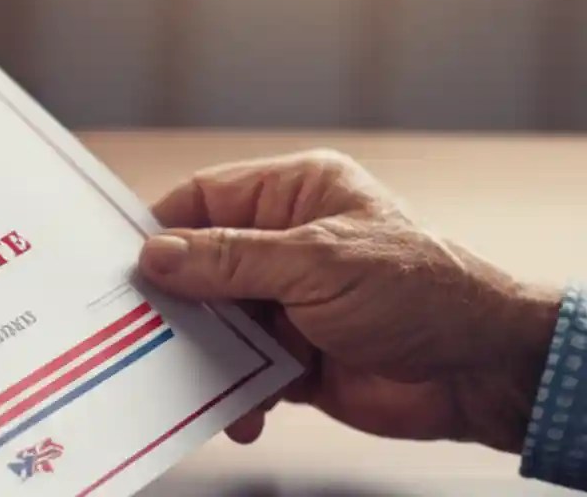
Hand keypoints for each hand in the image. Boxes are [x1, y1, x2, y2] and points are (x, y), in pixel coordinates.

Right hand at [137, 149, 558, 452]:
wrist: (480, 373)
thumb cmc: (418, 292)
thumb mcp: (315, 265)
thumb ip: (230, 262)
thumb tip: (155, 255)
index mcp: (296, 194)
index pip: (206, 199)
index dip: (163, 228)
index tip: (125, 263)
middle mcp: (287, 243)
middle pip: (202, 264)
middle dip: (181, 301)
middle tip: (146, 328)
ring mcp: (289, 299)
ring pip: (217, 321)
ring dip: (206, 353)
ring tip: (193, 376)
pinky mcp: (293, 353)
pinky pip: (241, 368)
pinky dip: (235, 392)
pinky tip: (241, 411)